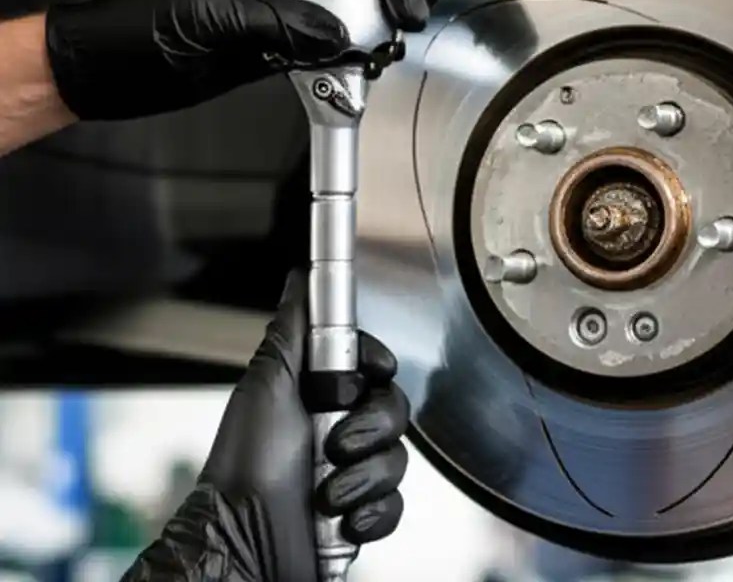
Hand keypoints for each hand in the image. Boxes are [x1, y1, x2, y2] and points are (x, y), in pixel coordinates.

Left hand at [44, 0, 443, 119]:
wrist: (102, 71)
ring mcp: (267, 19)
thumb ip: (283, 24)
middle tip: (420, 14)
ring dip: (366, 34)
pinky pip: (315, 54)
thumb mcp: (217, 18)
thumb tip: (335, 36)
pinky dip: (340, 64)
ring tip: (396, 45)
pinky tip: (359, 68)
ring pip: (334, 21)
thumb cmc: (137, 28)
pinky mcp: (263, 53)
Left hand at [124, 272, 409, 581]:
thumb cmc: (245, 467)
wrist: (245, 541)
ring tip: (327, 493)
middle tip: (335, 444)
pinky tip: (342, 518)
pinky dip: (372, 514)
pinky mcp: (364, 513)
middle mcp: (339, 430)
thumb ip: (293, 332)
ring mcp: (353, 473)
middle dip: (369, 430)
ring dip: (363, 479)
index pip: (373, 367)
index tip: (368, 373)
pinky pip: (397, 505)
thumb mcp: (267, 385)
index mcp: (318, 396)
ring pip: (398, 460)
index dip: (377, 367)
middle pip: (394, 409)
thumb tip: (300, 278)